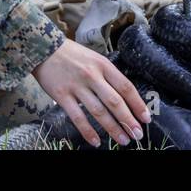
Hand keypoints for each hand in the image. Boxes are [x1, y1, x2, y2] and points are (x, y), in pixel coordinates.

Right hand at [33, 39, 150, 147]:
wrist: (45, 48)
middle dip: (128, 120)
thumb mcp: (95, 58)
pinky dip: (88, 131)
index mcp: (104, 65)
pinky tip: (96, 141)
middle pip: (114, 101)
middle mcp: (92, 75)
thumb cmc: (73, 55)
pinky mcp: (62, 96)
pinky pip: (77, 117)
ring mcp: (77, 86)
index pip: (125, 87)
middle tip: (138, 134)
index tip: (146, 118)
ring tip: (123, 140)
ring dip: (112, 128)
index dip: (137, 104)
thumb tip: (125, 96)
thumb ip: (108, 75)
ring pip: (98, 111)